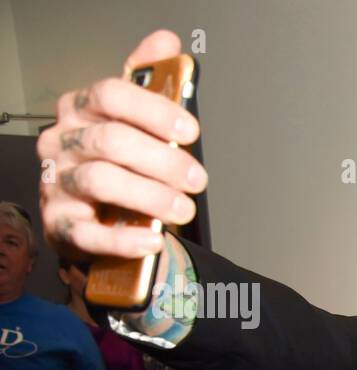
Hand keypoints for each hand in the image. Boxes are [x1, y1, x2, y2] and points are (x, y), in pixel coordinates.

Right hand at [37, 29, 208, 261]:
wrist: (93, 215)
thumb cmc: (117, 162)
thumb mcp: (133, 121)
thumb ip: (150, 82)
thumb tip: (166, 41)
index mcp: (80, 109)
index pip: (111, 94)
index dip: (154, 110)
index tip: (190, 130)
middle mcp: (62, 142)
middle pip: (112, 140)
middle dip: (163, 160)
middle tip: (198, 179)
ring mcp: (57, 183)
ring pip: (101, 181)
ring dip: (151, 196)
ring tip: (183, 208)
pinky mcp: (60, 224)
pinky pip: (88, 233)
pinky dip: (123, 238)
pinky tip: (151, 239)